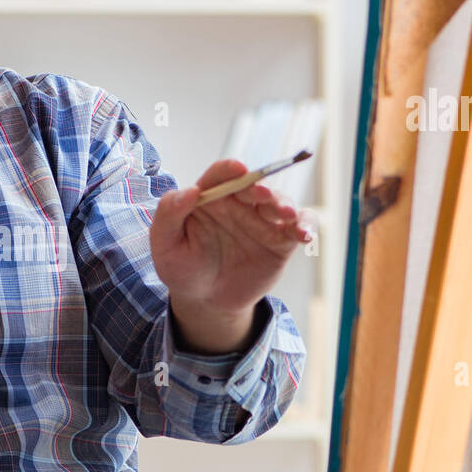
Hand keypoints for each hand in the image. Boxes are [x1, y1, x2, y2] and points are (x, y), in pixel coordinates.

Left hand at [151, 159, 314, 318]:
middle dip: (261, 186)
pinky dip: (306, 226)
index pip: (221, 175)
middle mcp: (239, 204)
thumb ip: (169, 215)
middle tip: (262, 195)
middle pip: (255, 185)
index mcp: (211, 198)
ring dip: (284, 204)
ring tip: (285, 214)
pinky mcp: (280, 241)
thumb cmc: (182, 268)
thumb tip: (189, 191)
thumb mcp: (164, 245)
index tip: (238, 170)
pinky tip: (305, 234)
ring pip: (280, 203)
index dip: (230, 170)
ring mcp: (262, 221)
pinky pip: (298, 227)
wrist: (205, 301)